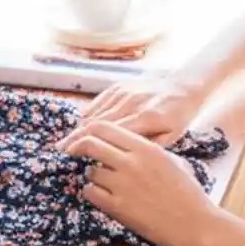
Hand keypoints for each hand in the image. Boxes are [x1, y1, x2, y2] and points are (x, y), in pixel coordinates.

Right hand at [57, 74, 205, 148]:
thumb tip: (123, 159)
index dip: (88, 144)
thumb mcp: (172, 137)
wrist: (183, 87)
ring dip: (79, 128)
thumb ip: (149, 147)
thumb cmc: (178, 118)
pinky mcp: (119, 86)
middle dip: (76, 138)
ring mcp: (124, 92)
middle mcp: (132, 102)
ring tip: (66, 143)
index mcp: (147, 117)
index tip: (73, 156)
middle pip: (97, 123)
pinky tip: (80, 128)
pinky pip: (98, 102)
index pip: (110, 133)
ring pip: (94, 112)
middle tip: (61, 152)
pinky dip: (87, 115)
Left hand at [63, 120, 220, 245]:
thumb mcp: (169, 159)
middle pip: (89, 144)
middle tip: (71, 153)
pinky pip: (91, 193)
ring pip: (90, 171)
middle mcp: (131, 163)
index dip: (88, 131)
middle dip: (77, 148)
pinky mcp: (118, 208)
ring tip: (103, 181)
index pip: (104, 127)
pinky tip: (103, 195)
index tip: (82, 136)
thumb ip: (144, 148)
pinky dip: (92, 192)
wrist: (194, 224)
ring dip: (92, 175)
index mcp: (146, 148)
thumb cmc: (186, 192)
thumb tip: (119, 142)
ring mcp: (123, 186)